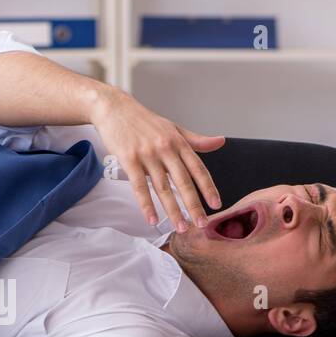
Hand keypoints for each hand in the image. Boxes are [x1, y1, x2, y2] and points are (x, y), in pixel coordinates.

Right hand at [88, 88, 224, 230]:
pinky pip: (139, 187)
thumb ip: (195, 140)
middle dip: (193, 205)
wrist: (115, 109)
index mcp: (178, 142)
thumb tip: (221, 141)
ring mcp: (147, 155)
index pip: (198, 168)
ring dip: (172, 210)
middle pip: (183, 182)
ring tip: (180, 227)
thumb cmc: (144, 121)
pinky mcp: (129, 160)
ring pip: (162, 188)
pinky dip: (146, 205)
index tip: (216, 205)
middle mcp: (165, 149)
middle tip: (201, 224)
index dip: (208, 187)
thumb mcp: (173, 128)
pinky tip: (151, 219)